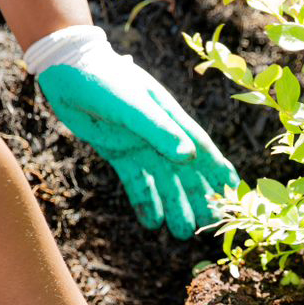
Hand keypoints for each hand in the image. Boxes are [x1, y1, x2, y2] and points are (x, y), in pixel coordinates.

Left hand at [27, 26, 238, 237]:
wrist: (68, 70)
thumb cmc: (104, 79)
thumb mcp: (133, 106)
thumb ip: (160, 131)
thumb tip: (189, 159)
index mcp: (171, 119)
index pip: (203, 150)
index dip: (219, 172)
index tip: (236, 194)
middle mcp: (161, 134)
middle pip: (185, 172)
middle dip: (198, 199)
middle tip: (207, 227)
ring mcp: (140, 144)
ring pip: (163, 182)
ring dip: (173, 206)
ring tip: (180, 234)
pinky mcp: (119, 152)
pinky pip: (136, 182)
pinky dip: (144, 201)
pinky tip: (152, 223)